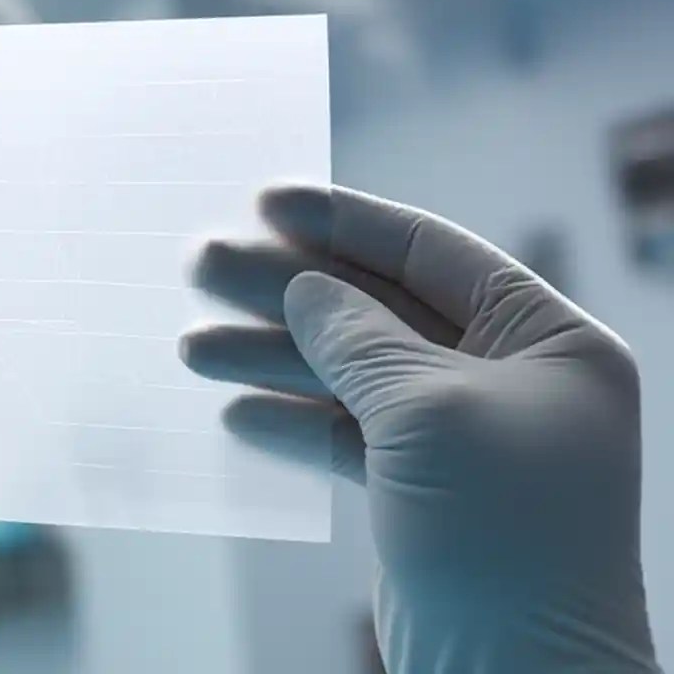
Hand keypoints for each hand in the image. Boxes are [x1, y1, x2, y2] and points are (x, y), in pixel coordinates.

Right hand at [181, 184, 658, 672]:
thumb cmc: (505, 537)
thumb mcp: (429, 411)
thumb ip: (358, 337)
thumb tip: (303, 288)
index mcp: (546, 339)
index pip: (431, 252)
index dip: (344, 222)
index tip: (266, 201)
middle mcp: (508, 377)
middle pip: (377, 309)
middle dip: (287, 290)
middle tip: (202, 265)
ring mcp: (460, 435)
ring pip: (350, 373)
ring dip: (272, 358)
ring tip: (193, 346)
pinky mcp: (419, 488)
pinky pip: (345, 434)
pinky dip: (291, 423)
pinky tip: (236, 415)